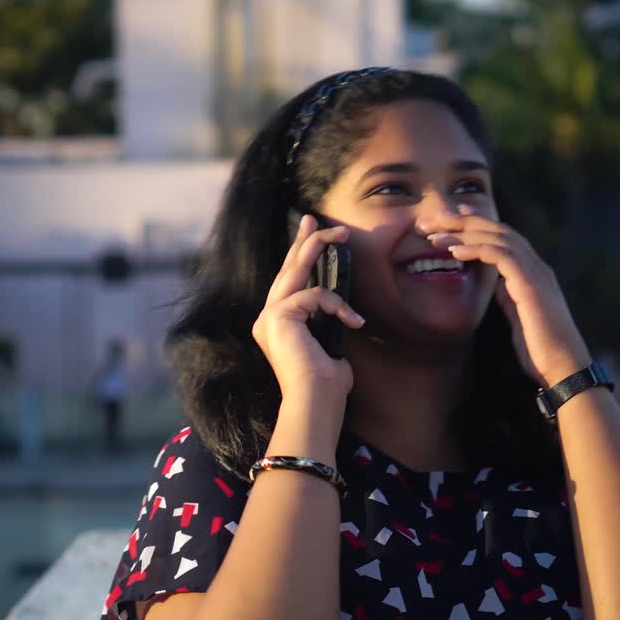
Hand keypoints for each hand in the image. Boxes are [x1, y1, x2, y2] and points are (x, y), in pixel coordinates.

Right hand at [252, 213, 364, 402]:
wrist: (317, 401)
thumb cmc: (326, 383)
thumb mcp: (329, 343)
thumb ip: (326, 322)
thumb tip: (340, 307)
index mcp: (277, 326)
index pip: (288, 283)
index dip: (298, 255)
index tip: (309, 233)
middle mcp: (267, 319)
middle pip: (287, 271)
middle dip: (303, 241)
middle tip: (315, 218)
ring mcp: (269, 317)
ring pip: (296, 272)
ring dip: (320, 247)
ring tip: (342, 234)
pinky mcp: (278, 316)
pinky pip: (315, 295)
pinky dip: (338, 305)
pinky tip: (352, 321)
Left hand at [423, 211, 591, 387]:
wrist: (563, 368)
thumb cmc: (540, 348)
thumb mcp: (519, 315)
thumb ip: (509, 295)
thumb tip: (497, 284)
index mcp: (532, 271)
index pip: (501, 236)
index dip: (473, 225)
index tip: (446, 223)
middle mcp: (536, 265)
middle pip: (497, 228)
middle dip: (462, 221)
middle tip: (431, 220)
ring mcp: (535, 272)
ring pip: (497, 237)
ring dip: (463, 232)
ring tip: (434, 234)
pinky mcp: (530, 285)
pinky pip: (501, 255)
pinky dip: (476, 249)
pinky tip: (454, 252)